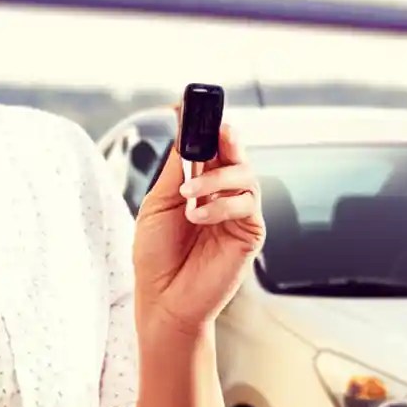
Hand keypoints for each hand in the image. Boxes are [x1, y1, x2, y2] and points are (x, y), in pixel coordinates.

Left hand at [132, 107, 265, 337]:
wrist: (162, 299)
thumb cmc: (157, 254)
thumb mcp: (159, 203)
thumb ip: (178, 170)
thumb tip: (186, 131)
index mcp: (201, 183)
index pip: (213, 145)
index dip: (210, 125)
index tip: (200, 107)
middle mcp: (224, 194)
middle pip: (236, 154)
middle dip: (226, 140)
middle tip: (214, 134)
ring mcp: (238, 214)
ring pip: (246, 176)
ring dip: (217, 178)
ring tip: (189, 196)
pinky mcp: (249, 235)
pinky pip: (246, 206)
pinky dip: (221, 205)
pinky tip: (199, 217)